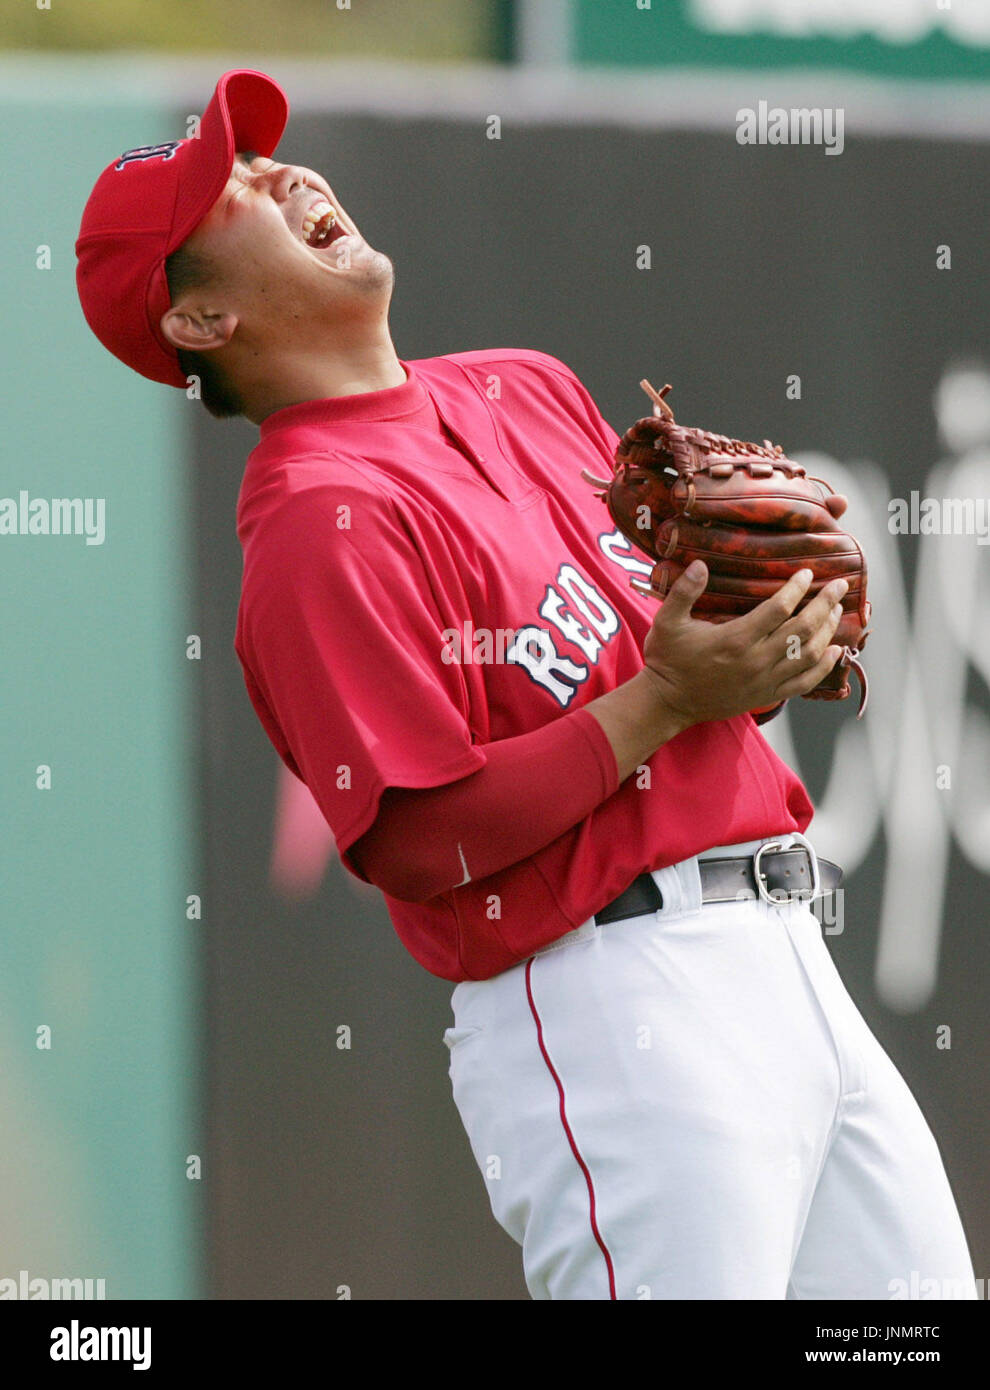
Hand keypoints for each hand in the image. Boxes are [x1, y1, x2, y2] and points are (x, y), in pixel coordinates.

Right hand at [640, 562, 847, 731]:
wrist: (667, 702)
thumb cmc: (667, 660)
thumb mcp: (667, 622)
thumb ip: (684, 592)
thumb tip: (700, 564)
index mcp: (736, 639)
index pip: (778, 609)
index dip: (797, 588)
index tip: (808, 573)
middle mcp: (756, 660)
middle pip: (802, 629)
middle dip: (825, 604)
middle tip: (841, 586)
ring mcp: (764, 681)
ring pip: (808, 654)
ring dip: (828, 631)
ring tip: (838, 611)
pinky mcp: (766, 696)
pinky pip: (804, 682)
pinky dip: (823, 666)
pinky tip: (835, 651)